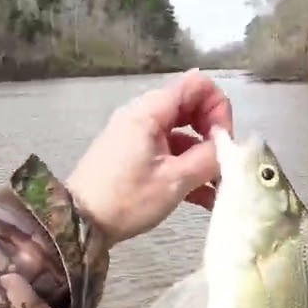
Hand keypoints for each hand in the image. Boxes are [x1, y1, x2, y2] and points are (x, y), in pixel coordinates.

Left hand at [65, 69, 233, 245]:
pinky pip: (168, 153)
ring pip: (182, 134)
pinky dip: (186, 169)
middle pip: (191, 108)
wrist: (79, 224)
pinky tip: (202, 200)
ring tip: (217, 190)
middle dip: (213, 135)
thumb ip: (208, 158)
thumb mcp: (175, 180)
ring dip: (203, 158)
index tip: (223, 142)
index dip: (219, 107)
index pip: (197, 84)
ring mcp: (137, 136)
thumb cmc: (126, 200)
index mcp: (150, 111)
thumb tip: (229, 147)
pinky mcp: (133, 157)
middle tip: (223, 165)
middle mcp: (143, 115)